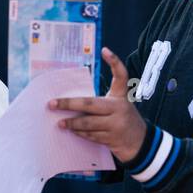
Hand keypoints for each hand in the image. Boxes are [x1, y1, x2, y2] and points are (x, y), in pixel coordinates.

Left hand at [51, 47, 146, 162]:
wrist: (140, 143)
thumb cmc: (122, 119)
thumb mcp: (118, 105)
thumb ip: (101, 101)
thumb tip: (71, 99)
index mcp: (120, 97)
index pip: (121, 75)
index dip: (114, 62)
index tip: (105, 50)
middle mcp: (120, 108)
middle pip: (90, 104)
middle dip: (69, 104)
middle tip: (52, 104)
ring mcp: (116, 125)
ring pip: (88, 123)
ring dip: (72, 123)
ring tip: (60, 122)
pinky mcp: (112, 138)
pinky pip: (91, 135)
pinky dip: (80, 133)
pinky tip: (71, 131)